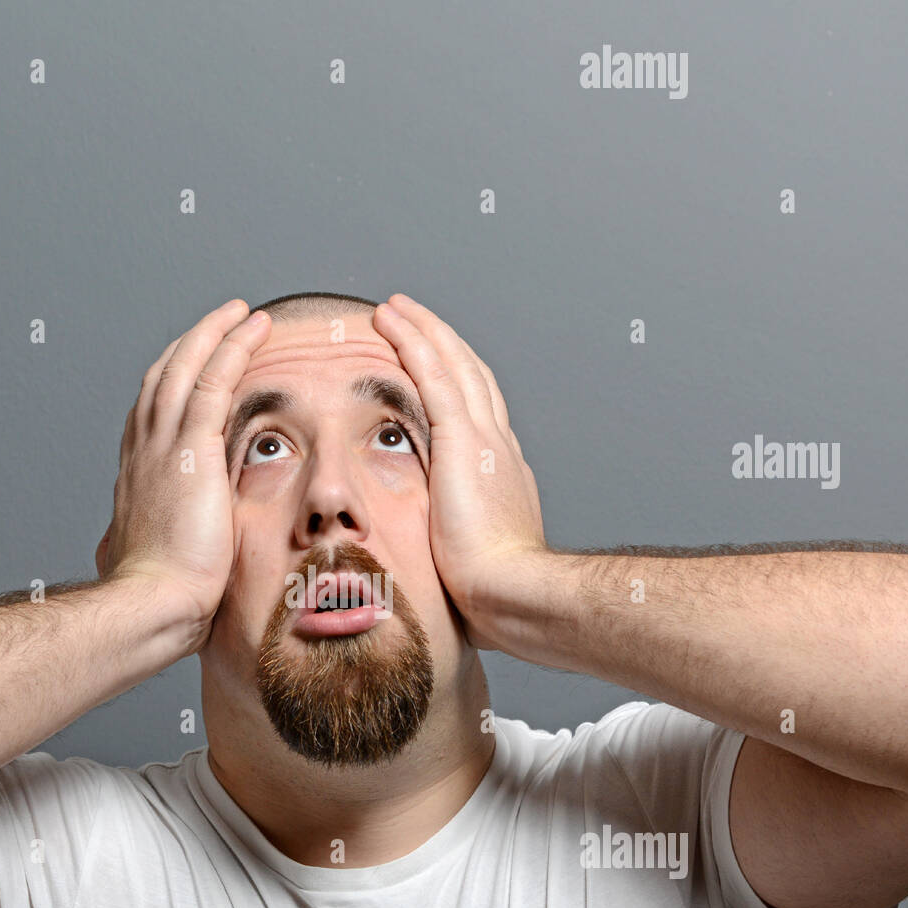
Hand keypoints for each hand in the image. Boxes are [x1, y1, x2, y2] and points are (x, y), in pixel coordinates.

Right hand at [98, 299, 271, 648]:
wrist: (153, 606)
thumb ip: (146, 546)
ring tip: (243, 313)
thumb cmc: (159, 601)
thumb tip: (131, 555)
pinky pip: (214, 377)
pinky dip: (233, 345)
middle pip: (165, 377)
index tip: (194, 369)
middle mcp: (143, 450)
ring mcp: (164, 445)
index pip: (154, 414)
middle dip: (192, 345)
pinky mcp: (192, 448)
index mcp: (138, 476)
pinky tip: (255, 326)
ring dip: (215, 332)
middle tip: (218, 322)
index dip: (174, 385)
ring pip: (187, 366)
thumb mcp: (145, 563)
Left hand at [371, 293, 546, 649]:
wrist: (516, 597)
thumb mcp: (472, 565)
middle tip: (414, 320)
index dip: (457, 387)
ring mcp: (484, 440)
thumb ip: (455, 550)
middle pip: (471, 378)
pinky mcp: (464, 441)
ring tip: (394, 309)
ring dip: (423, 331)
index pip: (478, 418)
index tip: (436, 370)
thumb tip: (435, 568)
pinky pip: (435, 375)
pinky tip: (391, 320)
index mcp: (501, 477)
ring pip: (453, 365)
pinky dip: (414, 341)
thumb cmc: (492, 599)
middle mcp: (499, 448)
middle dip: (443, 346)